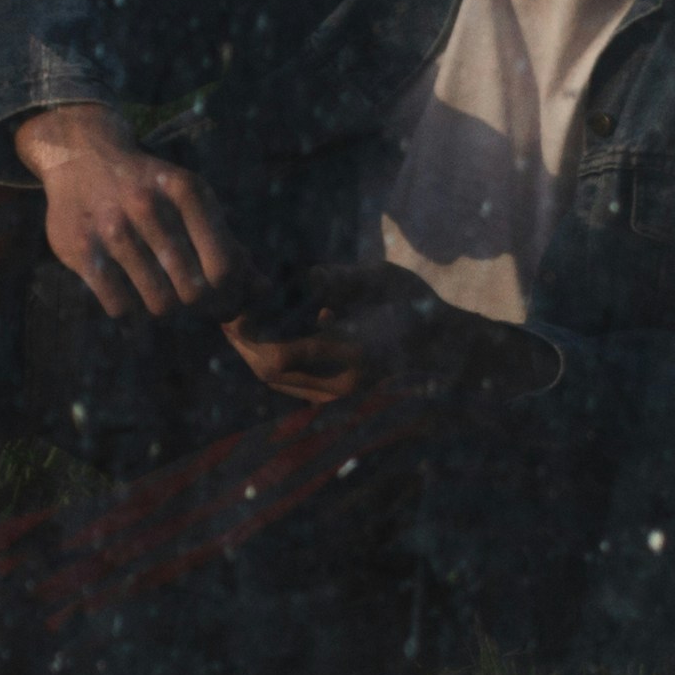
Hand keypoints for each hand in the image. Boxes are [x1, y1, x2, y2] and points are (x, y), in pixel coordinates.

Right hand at [9, 103, 240, 318]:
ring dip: (166, 308)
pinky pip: (120, 306)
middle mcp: (148, 206)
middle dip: (201, 306)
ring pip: (159, 303)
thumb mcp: (192, 199)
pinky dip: (130, 309)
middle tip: (196, 305)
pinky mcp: (80, 249)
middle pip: (195, 291)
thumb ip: (229, 243)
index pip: (225, 266)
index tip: (226, 301)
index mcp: (186, 190)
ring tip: (163, 295)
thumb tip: (263, 291)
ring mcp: (111, 228)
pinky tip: (130, 290)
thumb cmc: (150, 187)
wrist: (81, 156)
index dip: (232, 295)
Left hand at [225, 264, 533, 405]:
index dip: (253, 334)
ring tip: (237, 324)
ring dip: (254, 354)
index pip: (284, 352)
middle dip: (244, 344)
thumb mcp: (382, 281)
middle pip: (273, 372)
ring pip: (280, 382)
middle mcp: (344, 382)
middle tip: (225, 315)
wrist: (449, 349)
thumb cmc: (418, 306)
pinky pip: (293, 385)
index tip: (235, 310)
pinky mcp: (339, 398)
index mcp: (354, 352)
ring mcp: (341, 396)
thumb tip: (304, 276)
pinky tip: (265, 337)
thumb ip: (342, 280)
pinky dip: (274, 362)